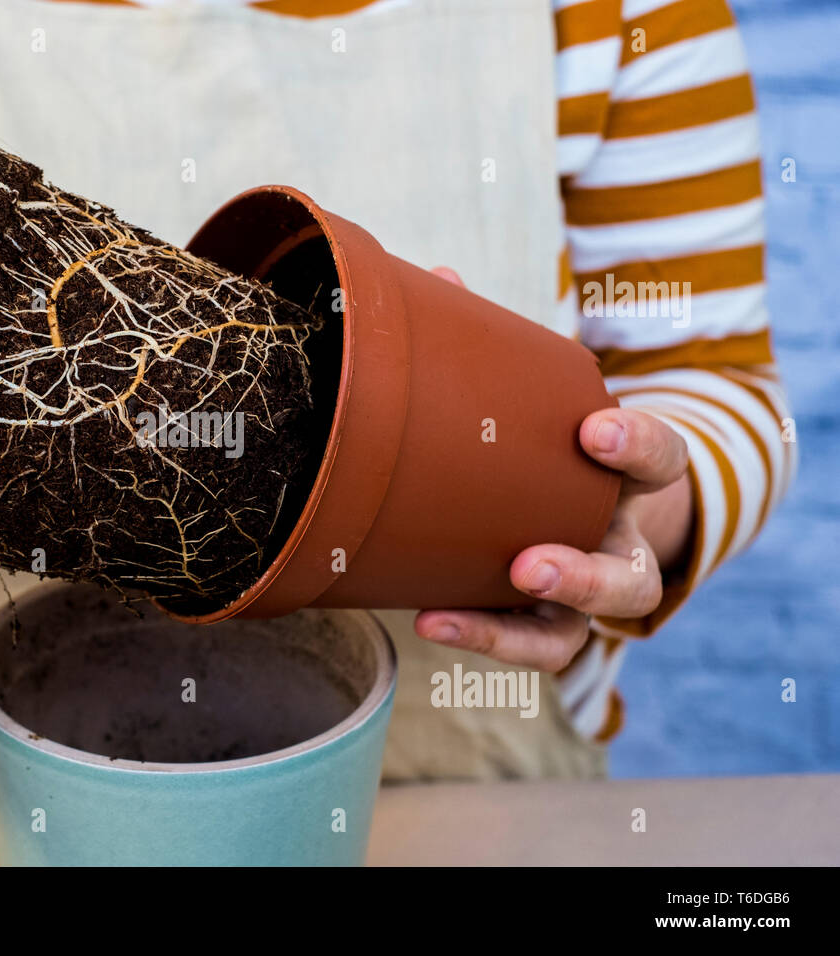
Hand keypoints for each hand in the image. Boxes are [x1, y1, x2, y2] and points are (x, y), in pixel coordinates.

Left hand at [413, 267, 694, 670]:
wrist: (563, 508)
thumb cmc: (542, 446)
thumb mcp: (536, 403)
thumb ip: (496, 352)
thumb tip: (441, 277)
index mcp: (622, 482)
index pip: (660, 464)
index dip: (636, 448)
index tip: (592, 430)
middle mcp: (614, 546)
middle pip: (632, 581)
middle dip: (587, 574)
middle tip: (531, 562)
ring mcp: (578, 598)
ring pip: (579, 634)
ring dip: (524, 629)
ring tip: (462, 612)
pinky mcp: (540, 627)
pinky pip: (525, 646)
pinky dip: (483, 635)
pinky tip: (428, 620)